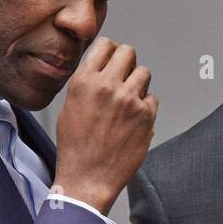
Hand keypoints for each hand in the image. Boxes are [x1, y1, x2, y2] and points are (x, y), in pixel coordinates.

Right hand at [52, 37, 158, 213]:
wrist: (88, 178)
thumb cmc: (76, 148)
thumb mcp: (69, 107)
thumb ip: (87, 84)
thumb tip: (103, 70)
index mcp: (85, 81)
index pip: (105, 45)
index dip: (111, 51)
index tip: (113, 58)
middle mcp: (108, 86)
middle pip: (128, 53)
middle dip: (127, 63)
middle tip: (123, 77)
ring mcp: (130, 100)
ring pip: (144, 73)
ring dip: (138, 83)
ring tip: (128, 101)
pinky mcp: (146, 116)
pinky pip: (152, 99)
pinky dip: (146, 107)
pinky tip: (133, 120)